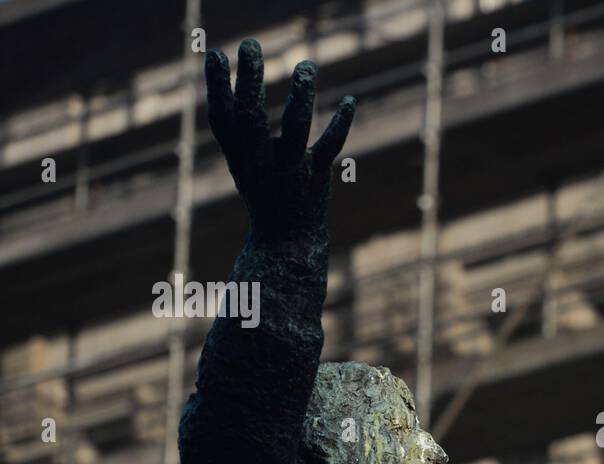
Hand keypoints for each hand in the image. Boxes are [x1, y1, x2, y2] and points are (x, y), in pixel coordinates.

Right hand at [205, 39, 354, 244]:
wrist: (286, 241)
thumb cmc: (262, 190)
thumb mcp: (240, 159)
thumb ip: (232, 124)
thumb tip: (217, 72)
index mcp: (239, 156)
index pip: (222, 118)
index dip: (217, 87)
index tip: (215, 54)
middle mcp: (260, 161)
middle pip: (251, 118)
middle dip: (250, 81)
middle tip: (250, 44)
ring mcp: (289, 168)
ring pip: (295, 128)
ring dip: (300, 96)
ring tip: (306, 65)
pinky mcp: (317, 176)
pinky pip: (329, 146)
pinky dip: (341, 124)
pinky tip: (350, 101)